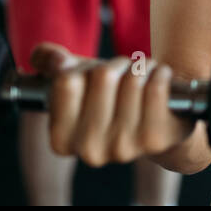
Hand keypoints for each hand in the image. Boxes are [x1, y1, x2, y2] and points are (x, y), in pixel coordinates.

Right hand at [29, 43, 195, 166]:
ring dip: (142, 67)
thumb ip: (49, 61)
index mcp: (61, 139)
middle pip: (103, 76)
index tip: (95, 77)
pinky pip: (157, 88)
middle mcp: (89, 150)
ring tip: (144, 77)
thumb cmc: (112, 96)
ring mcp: (123, 148)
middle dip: (118, 65)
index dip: (85, 68)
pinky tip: (161, 81)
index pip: (66, 80)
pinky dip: (161, 73)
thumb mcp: (76, 77)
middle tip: (125, 74)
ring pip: (133, 79)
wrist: (160, 120)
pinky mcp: (155, 139)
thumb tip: (56, 60)